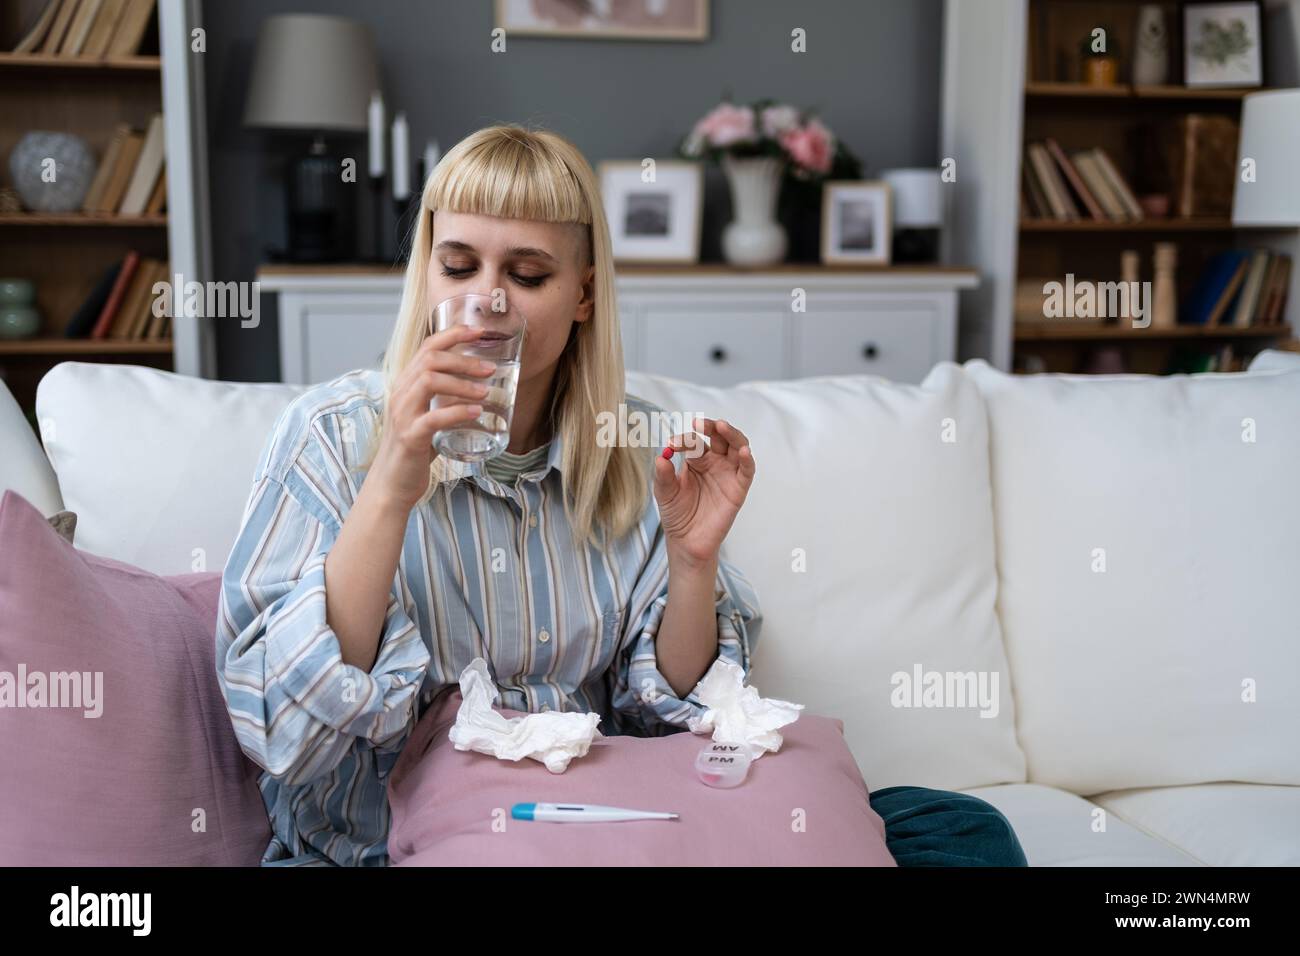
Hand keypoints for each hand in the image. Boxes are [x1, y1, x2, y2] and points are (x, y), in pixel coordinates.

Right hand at [368, 325, 496, 511]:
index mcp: (406, 386)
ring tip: (485, 392)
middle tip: (490, 369)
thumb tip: (480, 391)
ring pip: (430, 381)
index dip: (453, 334)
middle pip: (430, 359)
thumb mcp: (429, 418)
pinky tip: (477, 414)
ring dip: (462, 383)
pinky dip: (458, 412)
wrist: (392, 485)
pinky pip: (433, 418)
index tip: (479, 331)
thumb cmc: (413, 451)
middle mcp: (401, 394)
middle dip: (464, 359)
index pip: (427, 347)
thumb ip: (446, 403)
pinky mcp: (409, 437)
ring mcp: (403, 415)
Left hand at [653, 417, 755, 567]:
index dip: (683, 440)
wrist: (687, 541)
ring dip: (731, 434)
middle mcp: (715, 462)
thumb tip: (660, 456)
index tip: (671, 444)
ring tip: (721, 426)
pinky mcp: (738, 488)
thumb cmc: (677, 514)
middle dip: (710, 427)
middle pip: (719, 437)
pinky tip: (742, 451)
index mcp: (696, 459)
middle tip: (698, 423)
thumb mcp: (665, 493)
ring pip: (737, 446)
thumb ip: (663, 475)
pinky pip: (747, 470)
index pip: (694, 441)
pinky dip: (747, 459)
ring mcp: (728, 473)